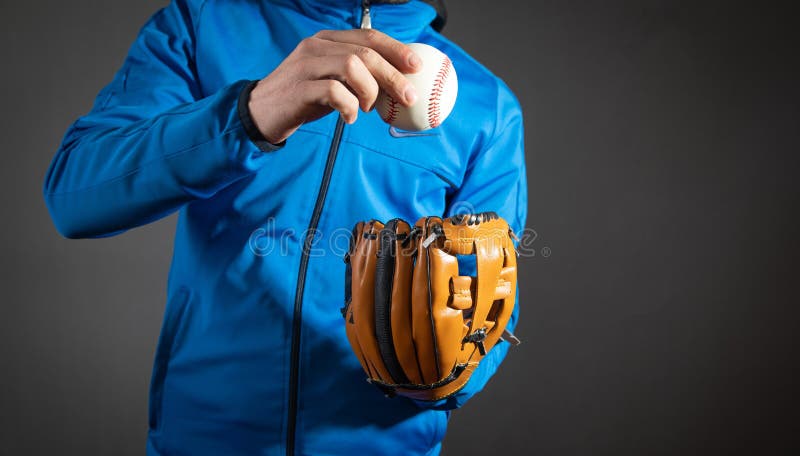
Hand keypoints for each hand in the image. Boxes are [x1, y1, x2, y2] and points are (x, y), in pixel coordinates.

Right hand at [248, 29, 421, 143]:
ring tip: (369, 108)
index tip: (417, 66)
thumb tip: (396, 86)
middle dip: (392, 75)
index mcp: (327, 40)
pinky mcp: (299, 88)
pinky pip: (334, 92)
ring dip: (370, 90)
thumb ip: (357, 77)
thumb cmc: (303, 98)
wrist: (261, 112)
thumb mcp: (331, 81)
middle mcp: (316, 47)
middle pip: (365, 53)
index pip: (368, 36)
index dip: (396, 49)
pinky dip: (349, 106)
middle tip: (408, 96)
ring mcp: (306, 66)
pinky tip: (349, 118)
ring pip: (352, 66)